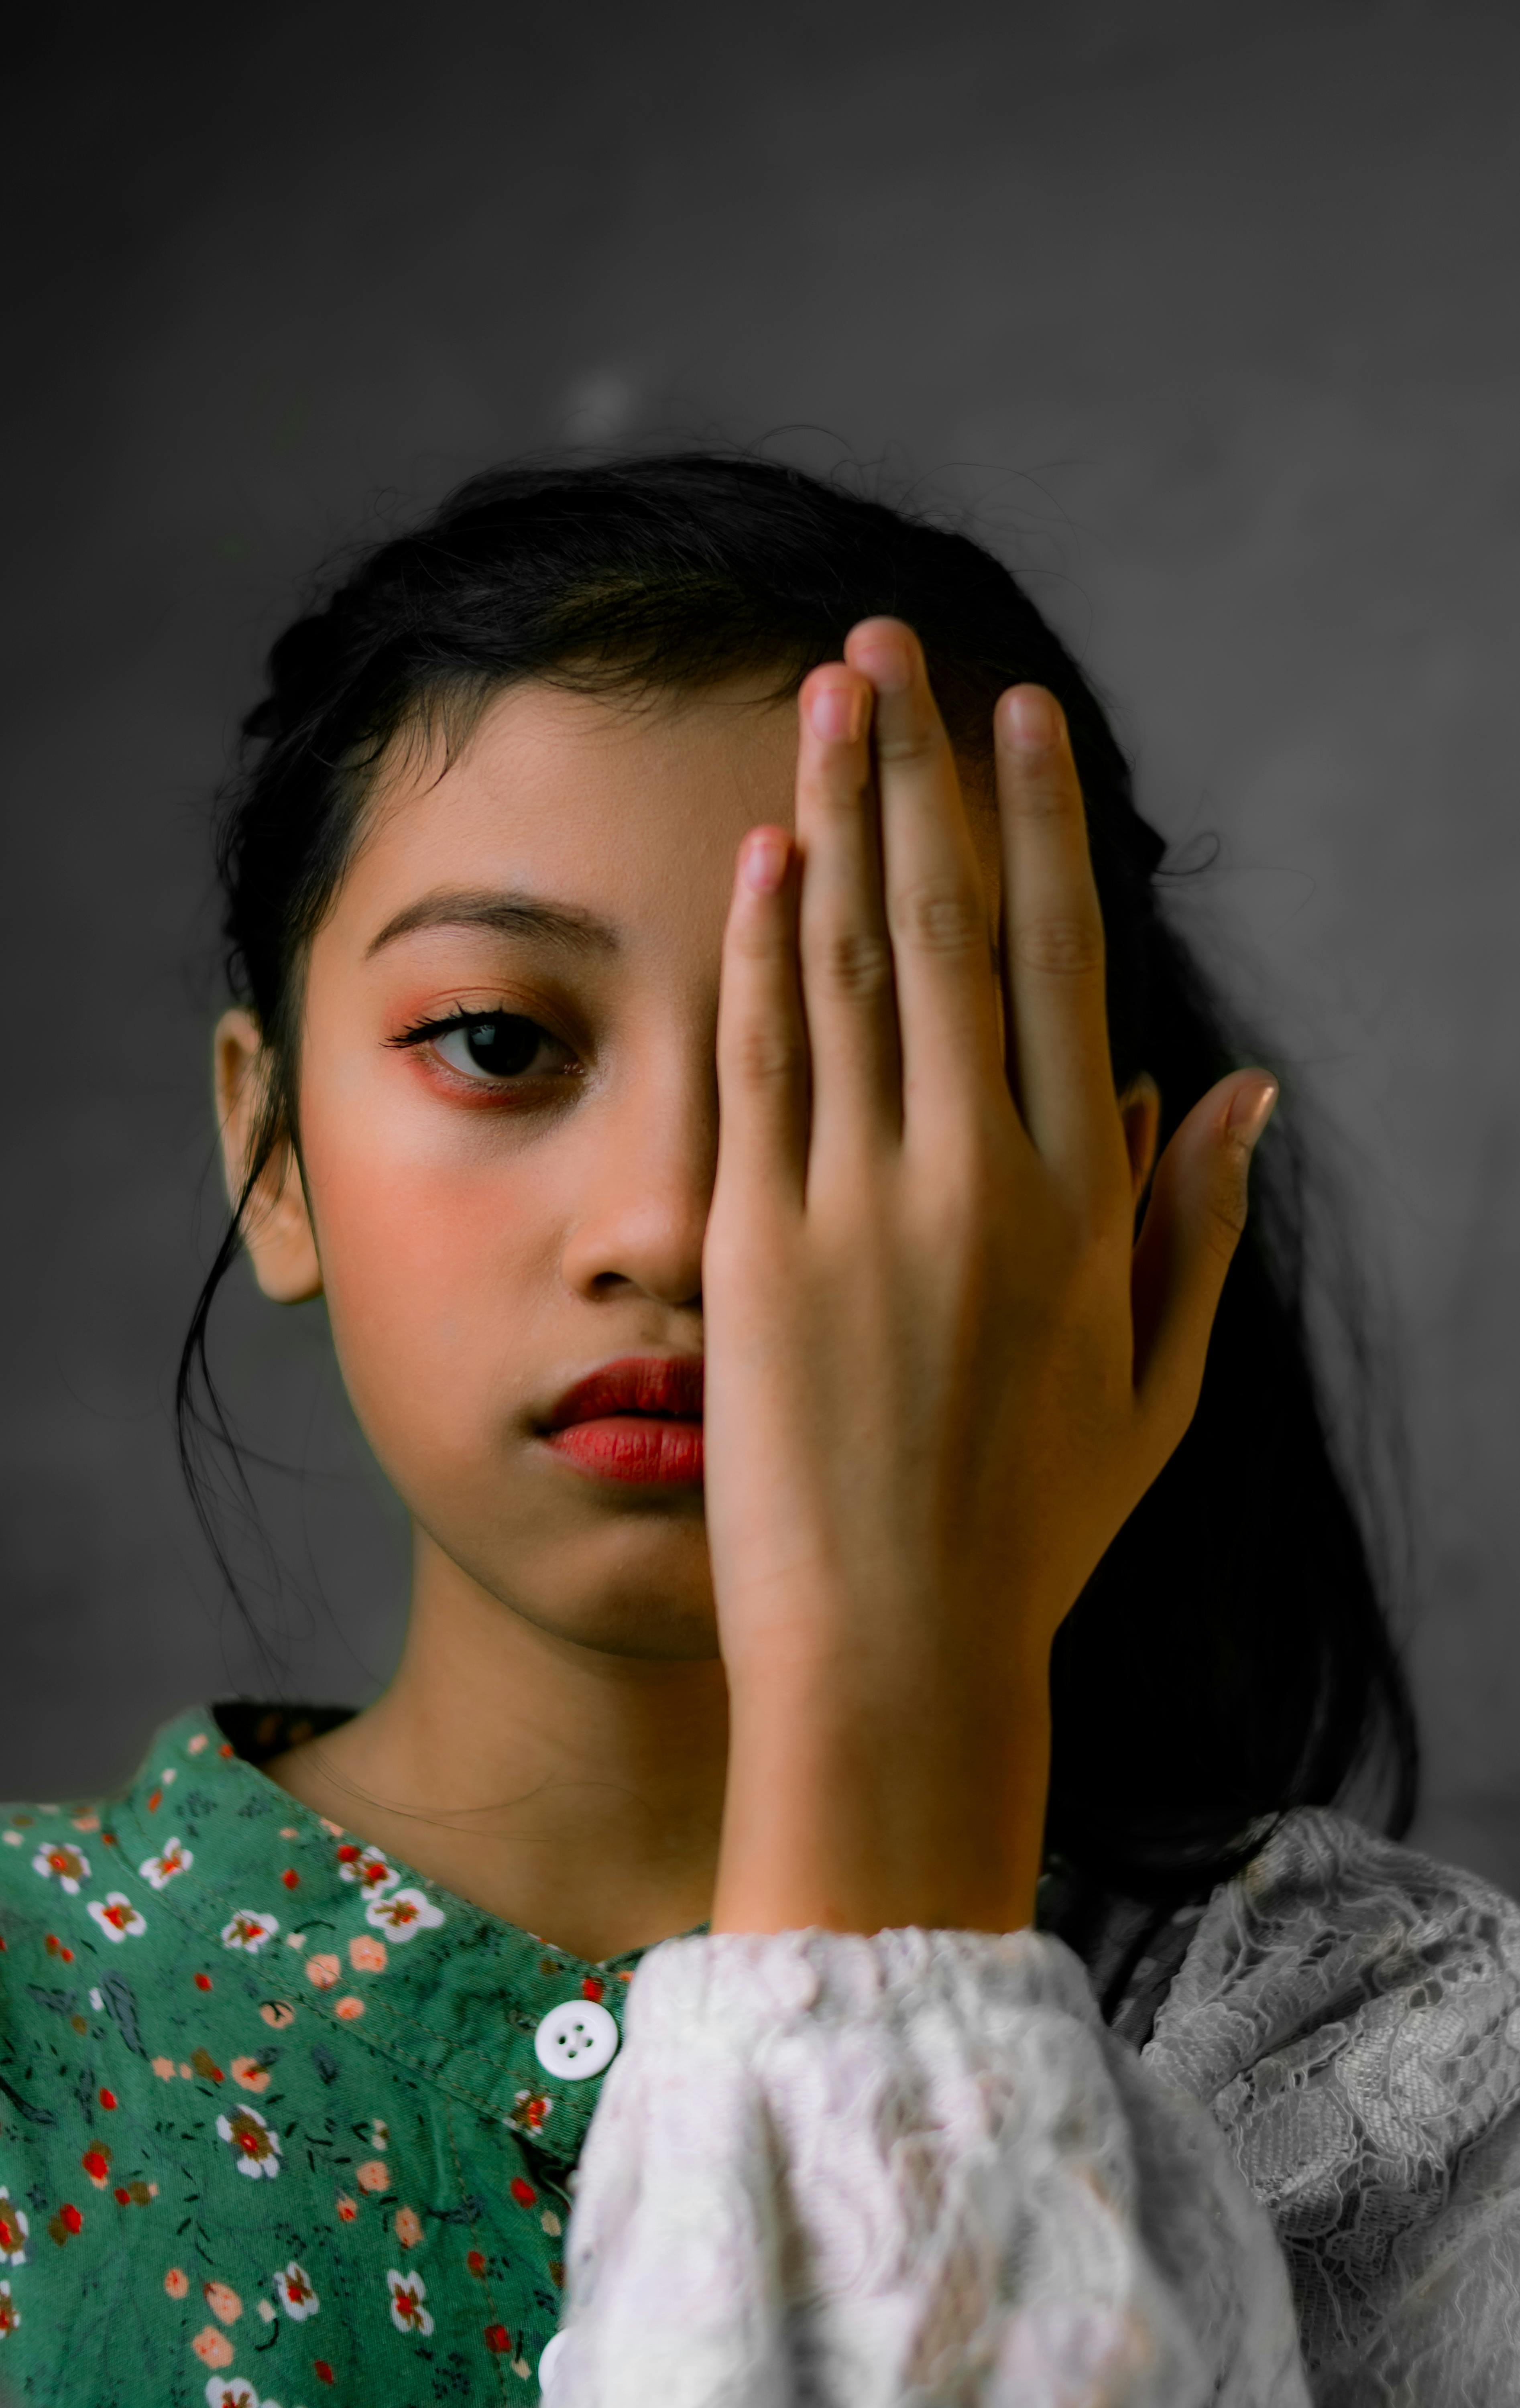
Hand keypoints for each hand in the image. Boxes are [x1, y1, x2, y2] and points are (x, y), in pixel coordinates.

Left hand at [702, 622, 1276, 1937]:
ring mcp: (854, 1206)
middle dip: (918, 769)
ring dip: (834, 816)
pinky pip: (760, 1064)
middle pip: (944, 923)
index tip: (1016, 715)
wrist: (893, 1652)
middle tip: (889, 644)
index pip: (1058, 961)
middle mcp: (969, 1177)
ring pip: (848, 966)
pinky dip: (761, 952)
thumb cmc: (1031, 1527)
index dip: (1036, 824)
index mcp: (1077, 1201)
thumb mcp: (1153, 1384)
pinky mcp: (756, 1246)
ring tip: (826, 701)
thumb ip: (1194, 1222)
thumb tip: (1235, 1081)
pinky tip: (763, 856)